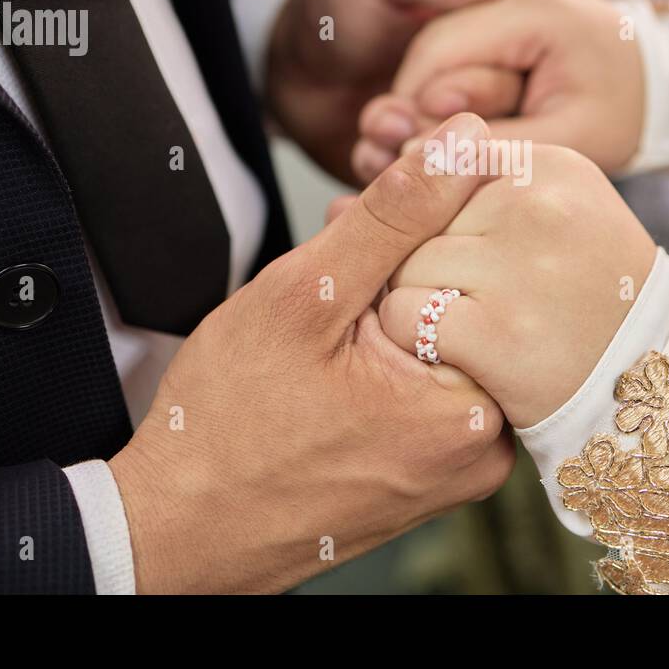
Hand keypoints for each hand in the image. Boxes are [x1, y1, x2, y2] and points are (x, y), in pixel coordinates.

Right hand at [108, 114, 514, 592]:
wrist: (181, 530)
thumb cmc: (228, 425)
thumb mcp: (306, 297)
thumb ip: (394, 214)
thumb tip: (465, 138)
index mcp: (472, 404)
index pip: (486, 265)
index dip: (420, 222)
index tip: (358, 231)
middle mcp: (486, 445)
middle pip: (468, 306)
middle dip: (404, 265)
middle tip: (328, 275)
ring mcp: (462, 466)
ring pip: (447, 341)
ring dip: (394, 305)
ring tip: (324, 315)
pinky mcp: (436, 475)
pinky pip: (432, 385)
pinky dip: (393, 352)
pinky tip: (337, 349)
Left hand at [265, 0, 517, 184]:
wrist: (285, 68)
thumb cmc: (334, 10)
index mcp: (497, 41)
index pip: (519, 77)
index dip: (479, 89)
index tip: (432, 96)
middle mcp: (492, 96)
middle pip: (505, 130)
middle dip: (443, 128)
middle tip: (391, 119)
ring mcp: (463, 143)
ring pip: (471, 169)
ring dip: (420, 157)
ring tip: (374, 132)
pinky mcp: (432, 183)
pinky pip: (436, 200)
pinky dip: (402, 182)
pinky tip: (366, 156)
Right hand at [352, 0, 645, 184]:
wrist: (662, 82)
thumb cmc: (623, 115)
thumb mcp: (566, 140)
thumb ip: (494, 145)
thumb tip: (417, 154)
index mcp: (534, 8)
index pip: (440, 49)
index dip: (411, 103)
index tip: (403, 152)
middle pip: (433, 40)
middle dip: (418, 98)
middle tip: (410, 150)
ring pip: (441, 39)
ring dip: (432, 89)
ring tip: (431, 138)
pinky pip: (461, 38)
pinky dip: (452, 77)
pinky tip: (449, 115)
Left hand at [371, 144, 656, 427]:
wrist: (640, 385)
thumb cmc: (583, 293)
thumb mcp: (558, 207)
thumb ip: (482, 177)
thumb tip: (395, 157)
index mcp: (554, 166)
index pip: (445, 172)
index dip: (447, 222)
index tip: (490, 256)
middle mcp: (540, 205)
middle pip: (421, 218)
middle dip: (435, 261)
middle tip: (493, 298)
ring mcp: (519, 268)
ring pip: (404, 266)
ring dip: (422, 303)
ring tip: (481, 325)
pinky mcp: (496, 332)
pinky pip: (401, 316)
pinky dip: (415, 342)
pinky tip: (459, 353)